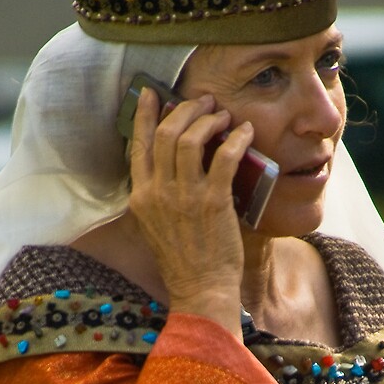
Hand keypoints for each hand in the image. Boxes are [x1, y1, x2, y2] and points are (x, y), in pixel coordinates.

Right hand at [128, 86, 254, 337]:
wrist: (200, 290)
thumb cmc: (183, 262)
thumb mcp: (156, 226)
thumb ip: (158, 196)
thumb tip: (171, 165)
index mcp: (141, 198)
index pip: (138, 145)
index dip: (144, 115)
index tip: (152, 94)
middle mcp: (158, 193)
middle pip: (165, 133)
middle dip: (185, 109)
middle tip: (203, 102)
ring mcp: (185, 197)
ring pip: (189, 139)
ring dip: (208, 120)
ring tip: (222, 114)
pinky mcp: (213, 202)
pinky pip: (223, 157)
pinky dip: (236, 139)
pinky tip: (245, 133)